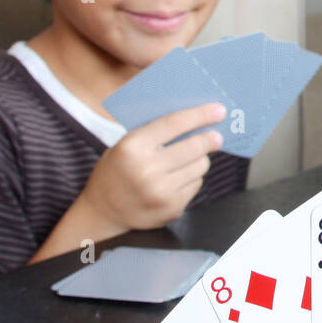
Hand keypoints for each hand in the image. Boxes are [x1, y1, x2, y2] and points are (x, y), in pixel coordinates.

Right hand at [78, 102, 225, 231]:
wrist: (103, 212)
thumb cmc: (116, 171)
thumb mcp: (126, 145)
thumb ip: (155, 133)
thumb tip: (195, 120)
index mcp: (133, 147)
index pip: (174, 124)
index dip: (200, 115)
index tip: (218, 110)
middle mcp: (147, 170)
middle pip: (194, 146)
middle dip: (210, 139)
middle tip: (216, 136)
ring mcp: (161, 191)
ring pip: (200, 166)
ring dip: (200, 159)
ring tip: (189, 160)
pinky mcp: (172, 208)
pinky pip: (196, 184)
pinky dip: (192, 178)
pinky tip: (178, 179)